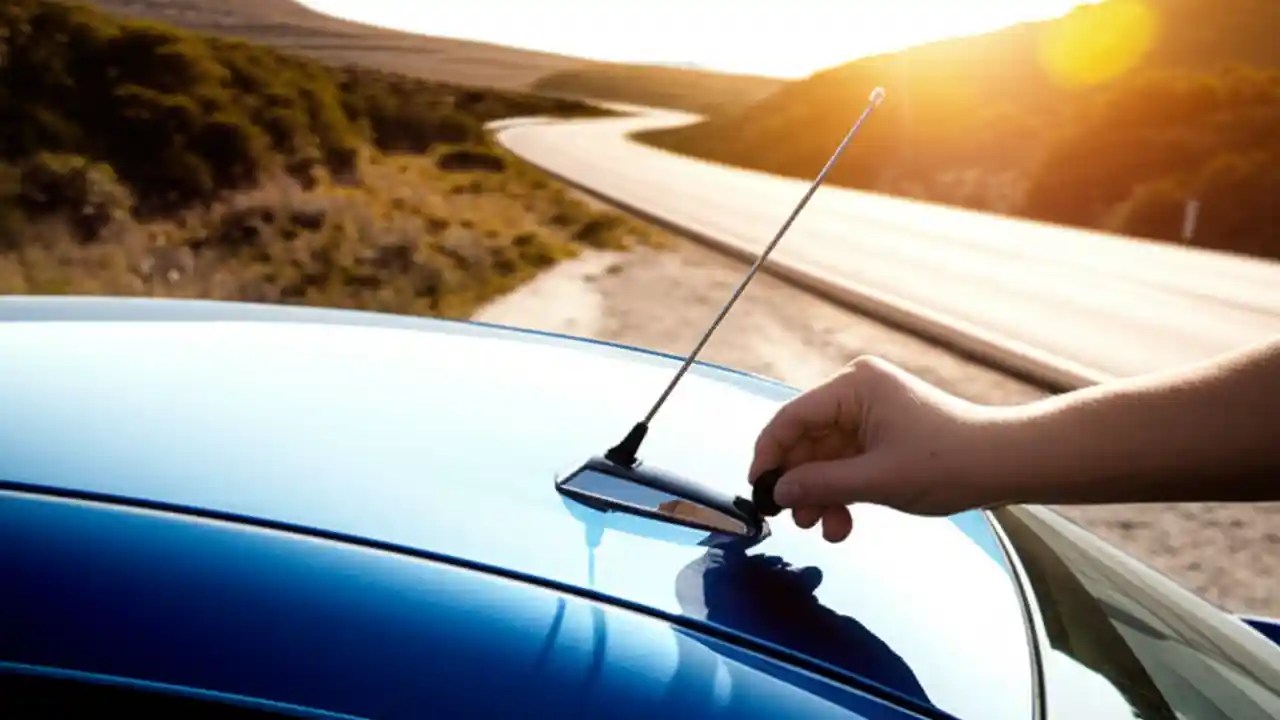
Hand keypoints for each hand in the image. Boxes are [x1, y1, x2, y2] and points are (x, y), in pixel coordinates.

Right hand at [748, 357, 1001, 541]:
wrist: (1004, 465)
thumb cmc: (950, 462)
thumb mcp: (877, 480)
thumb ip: (821, 485)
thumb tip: (779, 491)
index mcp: (854, 386)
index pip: (791, 418)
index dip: (769, 455)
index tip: (758, 490)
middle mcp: (857, 391)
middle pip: (806, 439)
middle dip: (801, 483)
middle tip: (797, 520)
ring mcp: (870, 412)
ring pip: (824, 456)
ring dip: (821, 494)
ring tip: (826, 528)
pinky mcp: (882, 433)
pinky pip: (846, 462)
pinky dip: (841, 491)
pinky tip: (844, 521)